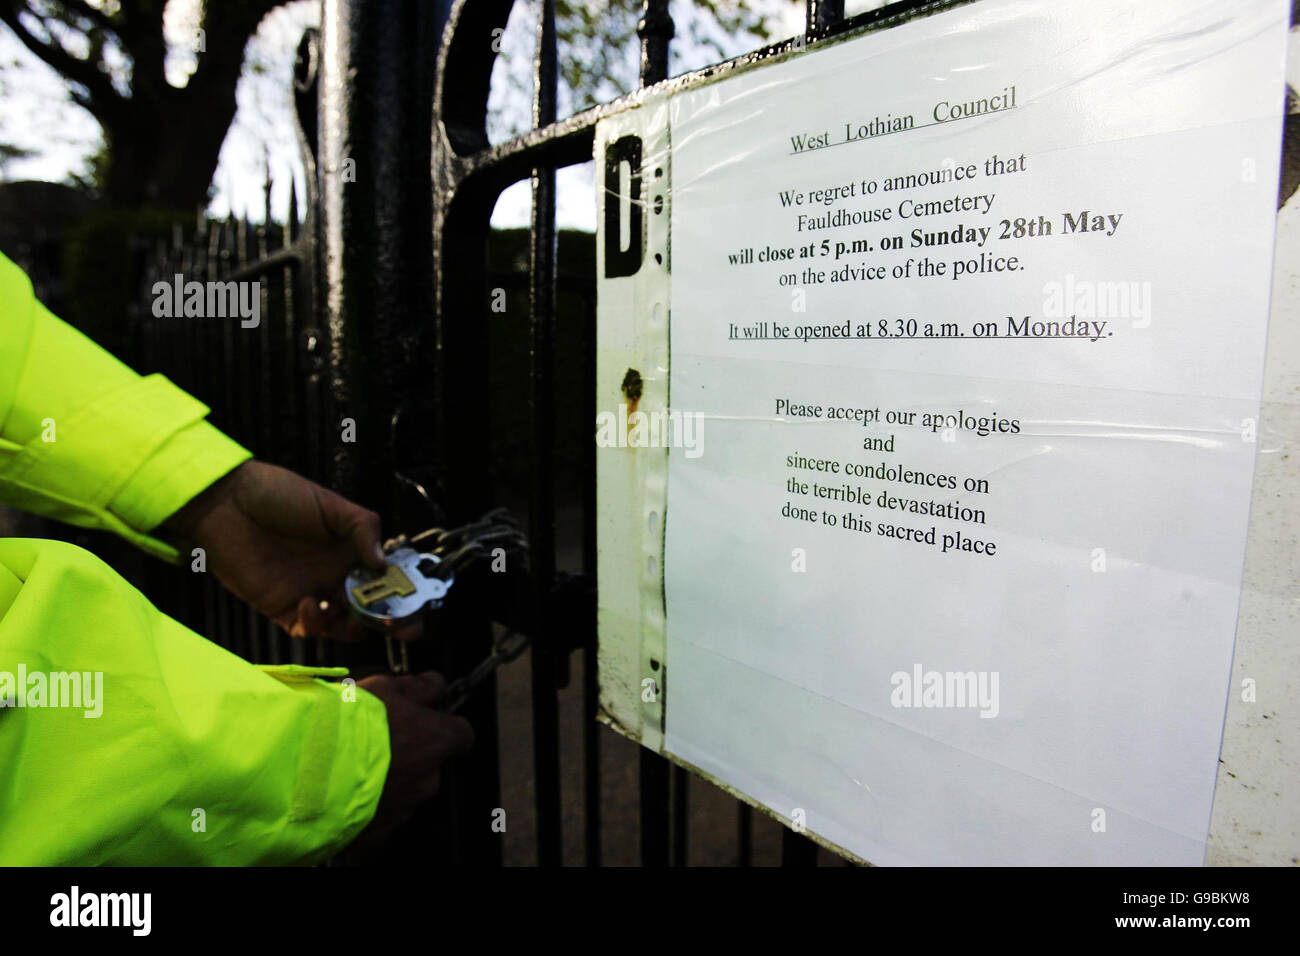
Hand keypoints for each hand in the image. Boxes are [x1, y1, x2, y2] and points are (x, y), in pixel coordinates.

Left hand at [164, 460, 398, 639]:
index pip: (385, 577)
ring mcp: (311, 593)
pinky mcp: (282, 608)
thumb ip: (364, 530)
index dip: (404, 590)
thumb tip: (385, 562)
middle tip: (406, 628)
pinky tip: (312, 603)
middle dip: (391, 621)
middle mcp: (334, 575)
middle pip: (370, 607)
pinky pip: (307, 629)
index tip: (419, 598)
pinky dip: (315, 624)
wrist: (228, 504)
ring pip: (342, 626)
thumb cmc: (280, 494)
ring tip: (354, 618)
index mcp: (351, 550)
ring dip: (354, 628)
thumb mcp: (331, 504)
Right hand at [353, 672, 474, 843]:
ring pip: (405, 790)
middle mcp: (428, 778)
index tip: (429, 717)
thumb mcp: (385, 688)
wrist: (305, 771)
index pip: (461, 734)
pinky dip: (368, 805)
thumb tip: (435, 684)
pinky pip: (380, 817)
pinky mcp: (378, 833)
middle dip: (410, 752)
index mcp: (436, 741)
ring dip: (388, 778)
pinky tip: (345, 789)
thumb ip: (418, 687)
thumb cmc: (348, 726)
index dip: (444, 724)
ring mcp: (404, 808)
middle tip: (378, 739)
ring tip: (354, 763)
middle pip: (430, 764)